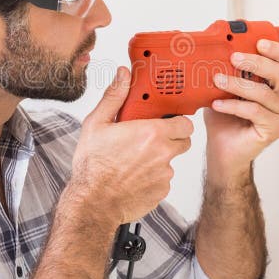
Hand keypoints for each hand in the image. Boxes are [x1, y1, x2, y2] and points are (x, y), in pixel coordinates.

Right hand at [70, 67, 193, 224]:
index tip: (167, 121)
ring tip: (135, 160)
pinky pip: (163, 181)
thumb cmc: (93, 166)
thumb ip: (115, 96)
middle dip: (172, 138)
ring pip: (172, 162)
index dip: (178, 121)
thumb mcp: (97, 123)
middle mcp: (163, 154)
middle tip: (151, 139)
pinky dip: (153, 177)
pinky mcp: (161, 192)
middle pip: (184, 141)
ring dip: (160, 159)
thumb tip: (123, 75)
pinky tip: (134, 176)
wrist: (93, 203)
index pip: (186, 123)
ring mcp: (164, 175)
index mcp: (151, 133)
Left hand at [203, 39, 278, 185]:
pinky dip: (234, 105)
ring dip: (238, 84)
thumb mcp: (226, 87)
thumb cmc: (226, 119)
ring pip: (264, 93)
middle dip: (256, 62)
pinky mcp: (274, 129)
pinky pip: (255, 111)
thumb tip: (217, 45)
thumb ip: (229, 68)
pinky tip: (218, 104)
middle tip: (234, 58)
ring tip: (218, 80)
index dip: (278, 50)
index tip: (259, 42)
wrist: (222, 149)